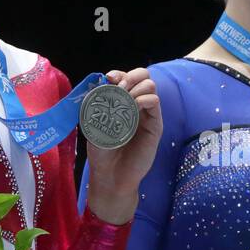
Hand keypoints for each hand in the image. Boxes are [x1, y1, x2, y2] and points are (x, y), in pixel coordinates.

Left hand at [84, 68, 161, 223]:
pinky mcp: (155, 125)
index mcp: (120, 102)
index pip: (125, 77)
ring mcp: (146, 114)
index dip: (118, 74)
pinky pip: (155, 102)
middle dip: (130, 76)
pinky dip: (144, 99)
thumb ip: (98, 102)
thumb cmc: (101, 151)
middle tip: (119, 88)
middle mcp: (135, 105)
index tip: (109, 79)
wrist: (111, 175)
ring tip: (125, 101)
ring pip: (150, 85)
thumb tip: (103, 82)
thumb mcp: (94, 123)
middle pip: (142, 76)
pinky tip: (133, 108)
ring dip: (136, 87)